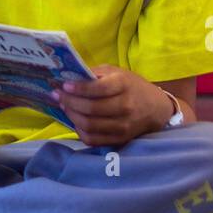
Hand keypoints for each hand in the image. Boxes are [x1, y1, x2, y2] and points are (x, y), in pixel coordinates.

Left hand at [51, 65, 171, 147]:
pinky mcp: (120, 139)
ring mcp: (123, 125)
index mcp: (123, 85)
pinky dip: (80, 131)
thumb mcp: (116, 72)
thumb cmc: (131, 85)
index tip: (64, 86)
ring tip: (64, 107)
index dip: (78, 88)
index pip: (98, 89)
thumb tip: (69, 76)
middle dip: (70, 102)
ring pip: (90, 126)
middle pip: (91, 109)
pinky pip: (94, 140)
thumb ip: (95, 73)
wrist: (155, 107)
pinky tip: (75, 121)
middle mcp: (125, 106)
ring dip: (72, 116)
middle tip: (58, 96)